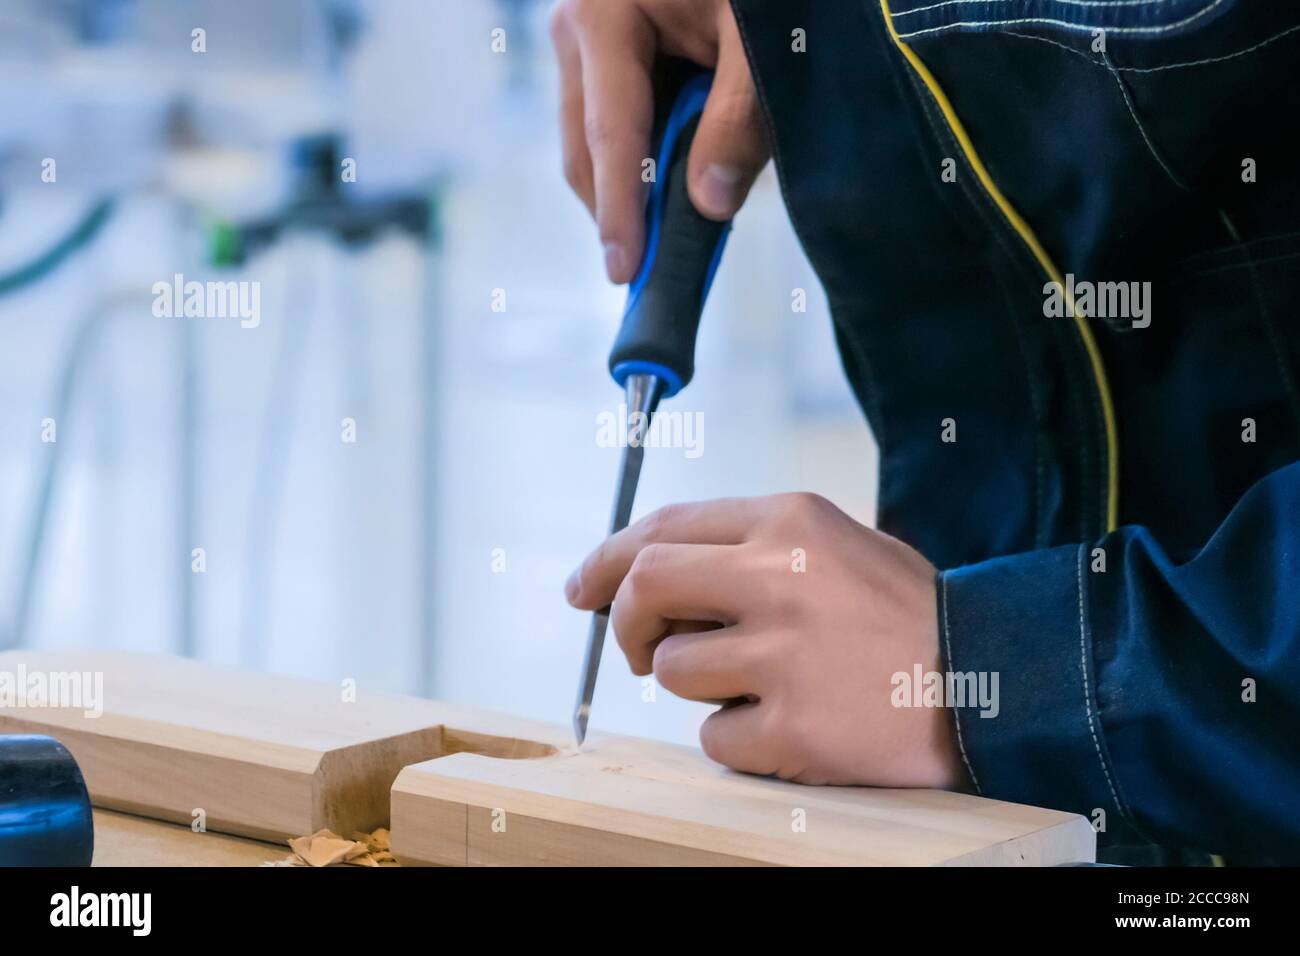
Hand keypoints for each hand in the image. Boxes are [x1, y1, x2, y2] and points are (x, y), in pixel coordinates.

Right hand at [549, 0, 769, 281]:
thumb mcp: (760, 43)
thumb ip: (738, 122)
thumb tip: (709, 206)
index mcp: (604, 15)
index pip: (610, 134)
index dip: (621, 210)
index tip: (626, 271)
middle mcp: (577, 28)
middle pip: (586, 148)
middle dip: (621, 209)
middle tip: (656, 269)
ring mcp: (583, 42)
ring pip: (594, 143)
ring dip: (635, 187)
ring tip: (676, 225)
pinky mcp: (603, 53)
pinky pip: (613, 124)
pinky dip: (645, 160)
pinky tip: (679, 177)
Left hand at [565, 494, 966, 788]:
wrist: (995, 681)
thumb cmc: (903, 615)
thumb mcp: (835, 544)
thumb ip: (747, 548)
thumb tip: (646, 576)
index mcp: (790, 521)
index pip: (662, 527)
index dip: (607, 558)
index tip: (582, 587)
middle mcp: (780, 577)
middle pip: (644, 587)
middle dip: (626, 622)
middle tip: (641, 648)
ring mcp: (784, 655)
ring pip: (674, 669)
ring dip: (700, 684)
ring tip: (767, 683)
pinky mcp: (793, 728)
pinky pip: (715, 737)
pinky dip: (739, 737)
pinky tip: (794, 723)